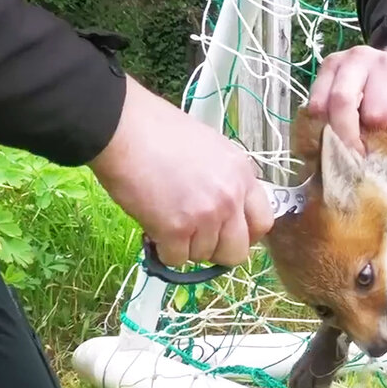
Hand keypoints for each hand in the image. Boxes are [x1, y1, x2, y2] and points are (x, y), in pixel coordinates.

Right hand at [89, 76, 273, 266]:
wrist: (122, 128)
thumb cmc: (159, 131)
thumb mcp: (211, 149)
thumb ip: (225, 180)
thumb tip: (224, 211)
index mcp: (243, 174)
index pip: (263, 222)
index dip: (245, 235)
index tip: (228, 235)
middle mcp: (231, 197)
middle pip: (238, 251)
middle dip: (216, 251)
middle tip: (196, 238)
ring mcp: (206, 215)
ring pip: (204, 256)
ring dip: (184, 246)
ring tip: (167, 220)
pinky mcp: (176, 229)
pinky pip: (176, 259)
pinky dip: (163, 250)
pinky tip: (154, 228)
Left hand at [306, 42, 386, 154]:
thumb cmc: (376, 90)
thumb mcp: (351, 94)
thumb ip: (336, 114)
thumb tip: (333, 152)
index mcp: (334, 65)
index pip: (319, 103)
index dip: (326, 132)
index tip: (336, 151)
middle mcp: (357, 59)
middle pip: (342, 102)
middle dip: (349, 136)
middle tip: (358, 155)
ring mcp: (386, 66)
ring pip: (375, 115)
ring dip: (380, 132)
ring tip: (383, 129)